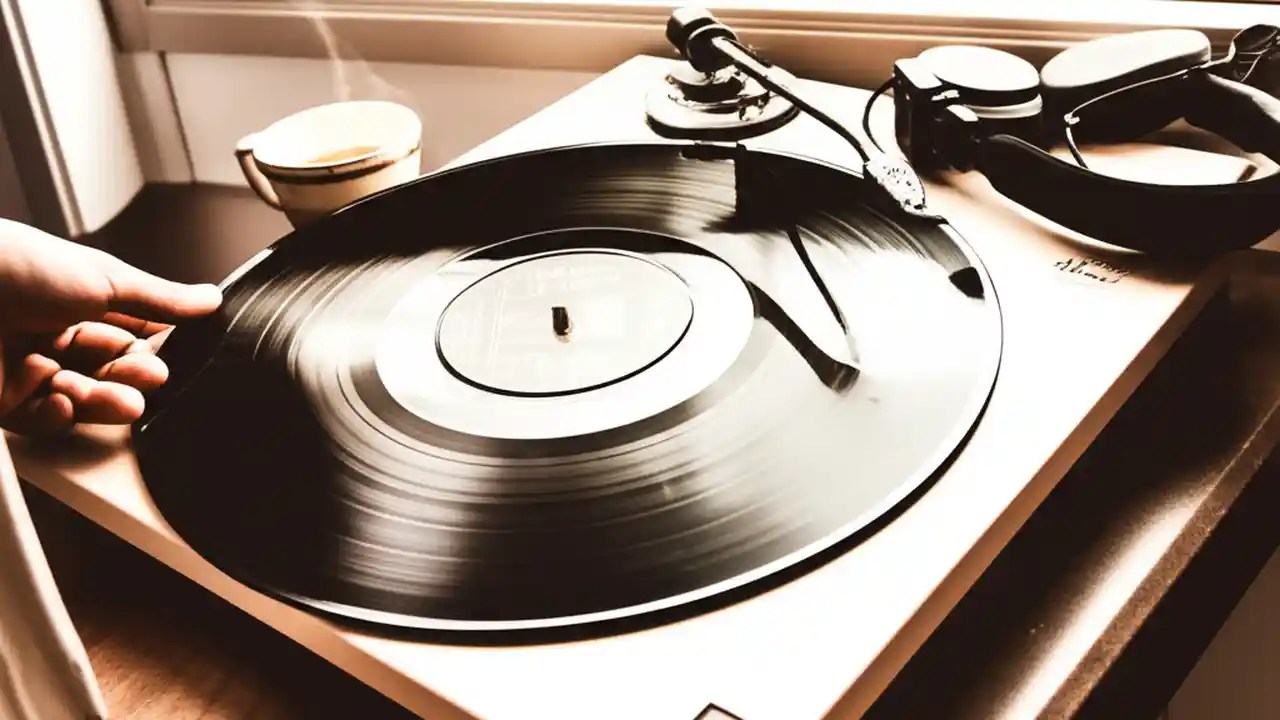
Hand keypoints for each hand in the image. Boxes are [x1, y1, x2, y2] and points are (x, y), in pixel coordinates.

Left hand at [0, 220, 221, 434]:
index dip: (155, 349)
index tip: (178, 359)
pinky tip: (66, 401)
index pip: (131, 334)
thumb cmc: (19, 266)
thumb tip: (210, 299)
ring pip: (82, 398)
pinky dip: (59, 417)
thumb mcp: (104, 278)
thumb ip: (159, 299)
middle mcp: (53, 335)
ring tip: (126, 402)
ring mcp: (27, 369)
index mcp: (79, 301)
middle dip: (133, 378)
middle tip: (152, 379)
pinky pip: (42, 421)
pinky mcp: (2, 401)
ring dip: (105, 402)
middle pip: (110, 370)